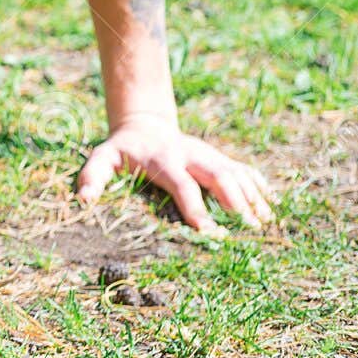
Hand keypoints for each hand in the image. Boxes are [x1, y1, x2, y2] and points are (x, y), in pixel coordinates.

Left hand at [75, 117, 275, 234]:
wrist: (142, 125)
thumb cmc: (121, 149)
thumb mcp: (101, 158)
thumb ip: (92, 176)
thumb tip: (84, 200)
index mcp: (164, 159)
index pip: (183, 184)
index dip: (195, 207)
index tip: (209, 232)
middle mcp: (191, 155)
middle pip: (219, 175)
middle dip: (237, 201)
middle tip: (252, 229)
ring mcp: (208, 154)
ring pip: (237, 172)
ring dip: (253, 196)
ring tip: (267, 223)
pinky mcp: (218, 156)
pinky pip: (244, 169)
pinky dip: (260, 185)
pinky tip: (273, 204)